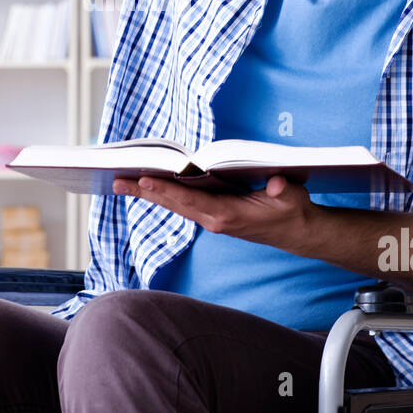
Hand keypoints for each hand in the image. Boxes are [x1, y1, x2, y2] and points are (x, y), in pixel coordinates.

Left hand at [111, 173, 315, 253]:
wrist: (297, 232)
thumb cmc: (293, 210)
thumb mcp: (293, 197)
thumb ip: (284, 190)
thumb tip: (276, 183)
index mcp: (228, 214)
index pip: (191, 200)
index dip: (167, 190)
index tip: (144, 180)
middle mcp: (214, 219)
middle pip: (173, 203)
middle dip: (145, 191)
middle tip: (116, 180)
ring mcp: (211, 219)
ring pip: (174, 204)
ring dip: (149, 193)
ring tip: (121, 182)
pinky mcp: (212, 216)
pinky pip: (182, 204)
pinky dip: (163, 195)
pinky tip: (147, 187)